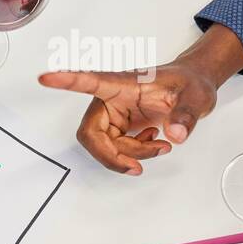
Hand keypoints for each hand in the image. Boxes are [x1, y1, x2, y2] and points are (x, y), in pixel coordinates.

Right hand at [38, 23, 242, 174]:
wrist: (193, 87)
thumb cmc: (189, 83)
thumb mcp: (196, 96)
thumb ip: (186, 114)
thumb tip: (176, 134)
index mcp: (124, 84)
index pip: (90, 81)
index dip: (68, 81)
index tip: (46, 78)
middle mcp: (111, 99)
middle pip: (91, 133)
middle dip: (112, 154)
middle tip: (136, 166)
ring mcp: (112, 115)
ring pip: (103, 145)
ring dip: (128, 155)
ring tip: (160, 146)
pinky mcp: (117, 127)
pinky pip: (113, 149)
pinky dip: (133, 154)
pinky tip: (152, 142)